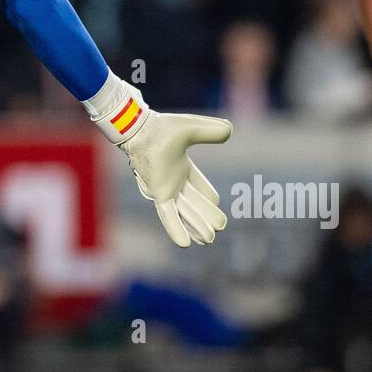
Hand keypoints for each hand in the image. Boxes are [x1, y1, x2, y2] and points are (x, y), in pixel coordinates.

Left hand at [121, 108, 231, 246]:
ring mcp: (166, 189)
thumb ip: (210, 131)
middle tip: (220, 227)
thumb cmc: (161, 128)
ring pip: (185, 212)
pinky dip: (176, 229)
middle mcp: (174, 181)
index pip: (200, 187)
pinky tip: (185, 243)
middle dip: (207, 216)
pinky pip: (168, 216)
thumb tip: (229, 129)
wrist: (141, 131)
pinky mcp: (159, 194)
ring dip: (197, 226)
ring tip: (209, 239)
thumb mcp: (192, 128)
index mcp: (182, 167)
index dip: (209, 197)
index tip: (217, 204)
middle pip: (195, 203)